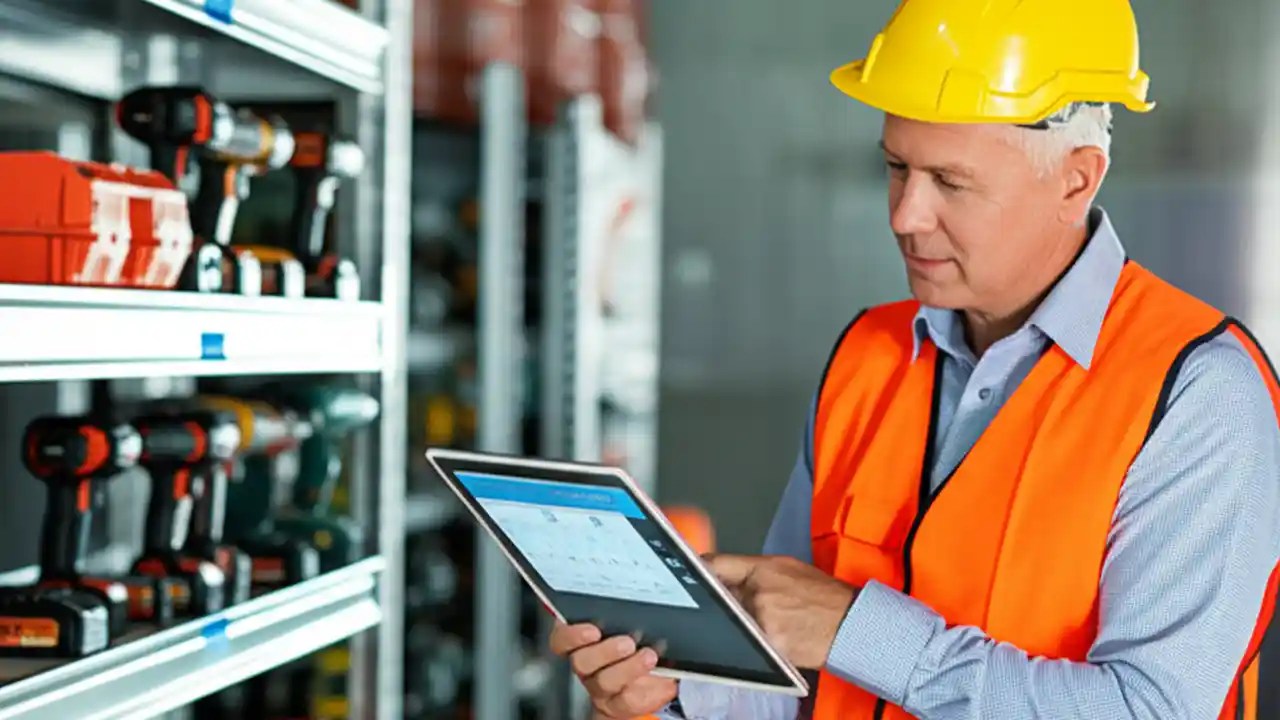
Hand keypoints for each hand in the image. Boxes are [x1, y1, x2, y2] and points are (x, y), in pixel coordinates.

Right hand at [548, 621, 677, 717]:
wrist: (653, 675)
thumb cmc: (639, 638)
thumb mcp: (632, 618)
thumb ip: (625, 609)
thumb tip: (636, 593)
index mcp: (582, 638)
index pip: (562, 638)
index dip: (571, 635)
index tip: (592, 630)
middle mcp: (587, 663)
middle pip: (582, 661)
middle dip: (605, 652)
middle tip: (627, 642)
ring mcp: (601, 685)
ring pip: (604, 681)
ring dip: (628, 668)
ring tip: (648, 656)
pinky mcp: (619, 703)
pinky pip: (626, 700)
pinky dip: (646, 687)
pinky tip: (659, 676)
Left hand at [705, 554, 858, 668]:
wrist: (849, 623)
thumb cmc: (822, 595)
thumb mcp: (788, 568)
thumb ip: (752, 570)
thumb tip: (721, 574)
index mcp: (762, 569)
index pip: (714, 565)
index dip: (700, 570)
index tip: (691, 574)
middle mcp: (757, 593)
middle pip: (718, 597)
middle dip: (721, 600)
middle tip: (734, 603)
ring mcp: (760, 622)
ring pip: (731, 622)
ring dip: (736, 622)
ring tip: (765, 621)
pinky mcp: (767, 647)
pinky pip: (746, 642)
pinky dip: (749, 641)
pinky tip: (768, 635)